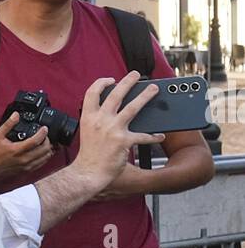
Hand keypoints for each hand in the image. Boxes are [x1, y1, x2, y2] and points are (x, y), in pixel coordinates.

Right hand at [0, 114, 54, 181]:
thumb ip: (8, 124)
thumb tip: (16, 115)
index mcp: (17, 150)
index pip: (35, 141)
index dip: (43, 133)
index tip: (44, 128)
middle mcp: (23, 159)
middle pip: (44, 150)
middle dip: (47, 141)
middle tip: (45, 135)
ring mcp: (26, 166)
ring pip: (45, 158)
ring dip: (48, 149)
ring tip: (45, 143)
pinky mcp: (26, 170)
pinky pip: (41, 164)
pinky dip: (44, 157)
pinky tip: (42, 153)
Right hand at [75, 74, 164, 193]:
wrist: (88, 173)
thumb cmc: (88, 155)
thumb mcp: (87, 131)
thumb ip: (96, 120)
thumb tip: (112, 112)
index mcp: (89, 117)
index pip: (92, 92)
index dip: (102, 83)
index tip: (110, 80)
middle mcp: (101, 120)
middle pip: (116, 94)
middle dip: (128, 81)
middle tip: (136, 75)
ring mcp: (113, 129)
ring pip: (133, 107)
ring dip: (145, 96)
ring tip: (153, 89)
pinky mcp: (124, 141)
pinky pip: (142, 135)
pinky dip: (153, 136)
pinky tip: (160, 135)